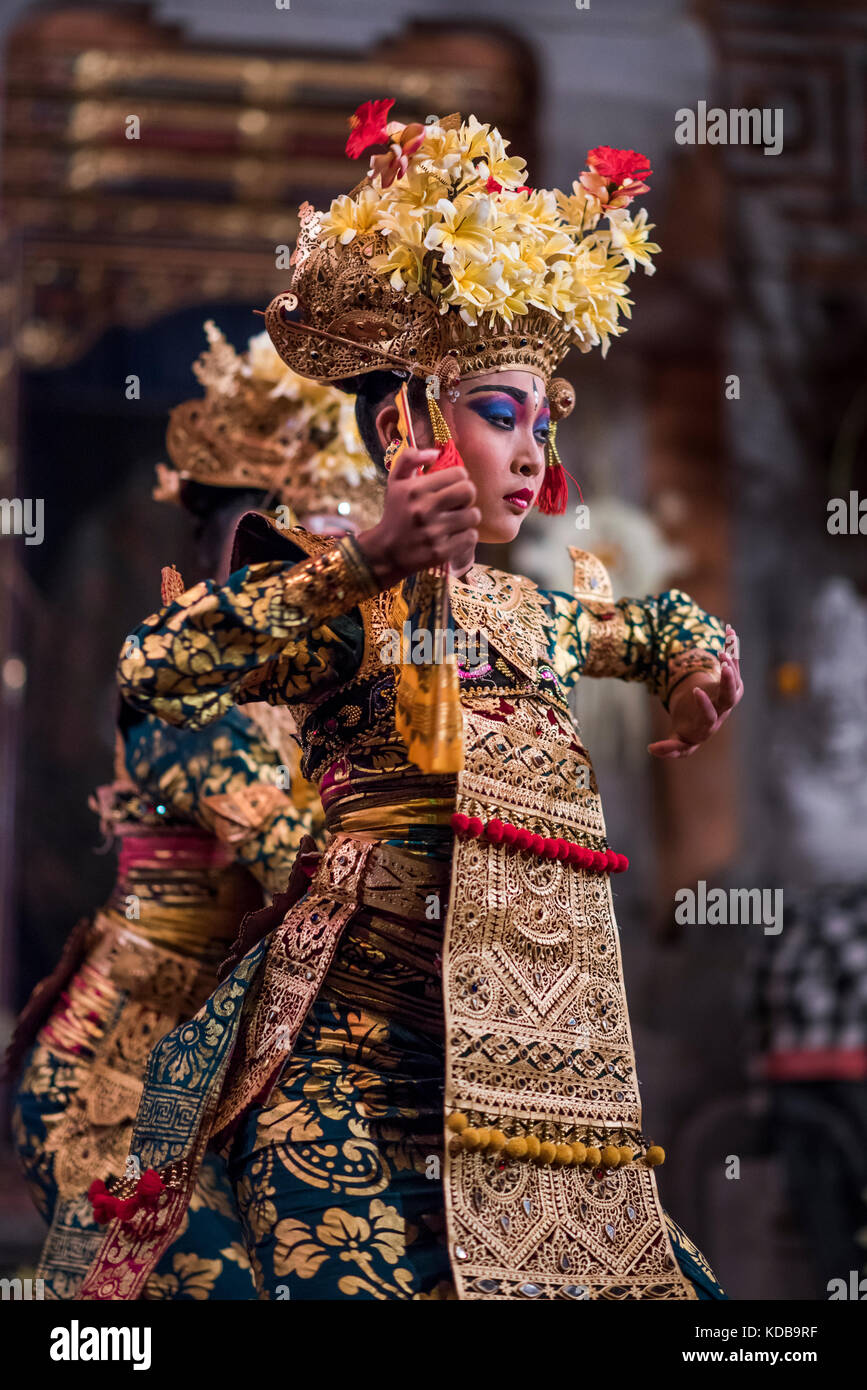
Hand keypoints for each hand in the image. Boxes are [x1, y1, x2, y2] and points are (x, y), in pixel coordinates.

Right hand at [355, 446, 479, 586]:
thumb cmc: (395, 514)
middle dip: (466, 497)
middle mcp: (424, 509)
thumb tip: (434, 452)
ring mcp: (433, 532)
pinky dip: (465, 536)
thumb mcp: (395, 482)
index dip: (459, 479)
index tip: (451, 487)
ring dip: (467, 518)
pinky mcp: (441, 551)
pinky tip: (453, 536)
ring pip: (473, 515)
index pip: (459, 473)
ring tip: (455, 521)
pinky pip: (471, 537)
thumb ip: (409, 458)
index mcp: (415, 489)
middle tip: (457, 504)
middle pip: (469, 491)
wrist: (386, 552)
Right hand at [648, 625, 742, 757]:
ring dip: (731, 663)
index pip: (710, 715)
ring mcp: (728, 694)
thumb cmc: (688, 729)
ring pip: (735, 680)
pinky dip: (732, 648)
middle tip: (725, 667)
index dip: (705, 705)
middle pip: (730, 697)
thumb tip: (651, 750)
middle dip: (728, 682)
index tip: (695, 691)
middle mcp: (722, 709)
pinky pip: (734, 663)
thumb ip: (669, 747)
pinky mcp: (731, 681)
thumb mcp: (679, 740)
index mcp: (708, 722)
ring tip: (723, 649)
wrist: (704, 719)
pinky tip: (730, 630)